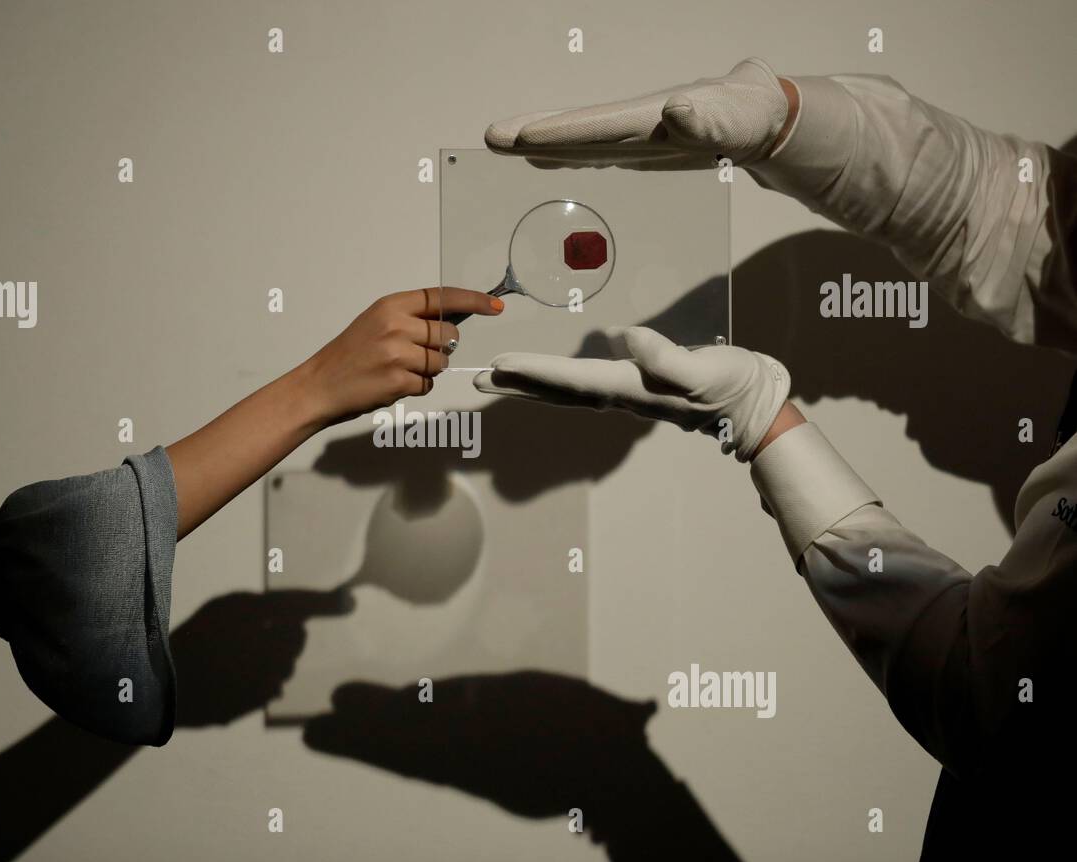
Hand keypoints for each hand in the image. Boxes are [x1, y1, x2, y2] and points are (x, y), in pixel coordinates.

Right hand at [297, 287, 501, 425]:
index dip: (473, 301)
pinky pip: (427, 385)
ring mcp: (398, 354)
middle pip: (448, 336)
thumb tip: (450, 322)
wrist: (319, 385)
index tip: (494, 305)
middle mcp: (396, 325)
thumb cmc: (348, 355)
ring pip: (440, 363)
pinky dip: (415, 388)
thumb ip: (410, 318)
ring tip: (396, 370)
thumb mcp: (375, 323)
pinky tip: (391, 383)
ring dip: (426, 371)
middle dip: (439, 349)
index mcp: (391, 306)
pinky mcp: (399, 381)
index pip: (442, 298)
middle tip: (412, 355)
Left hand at [473, 326, 789, 461]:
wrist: (755, 406)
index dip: (533, 371)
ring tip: (499, 378)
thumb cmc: (731, 384)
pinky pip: (584, 386)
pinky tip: (549, 377)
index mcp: (632, 388)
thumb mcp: (702, 369)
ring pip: (567, 391)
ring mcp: (628, 395)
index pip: (571, 380)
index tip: (499, 365)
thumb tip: (624, 340)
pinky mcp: (637, 389)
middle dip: (517, 384)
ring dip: (530, 385)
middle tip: (477, 381)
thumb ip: (664, 357)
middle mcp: (622, 395)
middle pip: (557, 392)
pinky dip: (557, 381)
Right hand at [489, 58, 1041, 331]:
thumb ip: (741, 115)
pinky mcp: (749, 156)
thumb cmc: (883, 154)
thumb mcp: (815, 129)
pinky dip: (632, 163)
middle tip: (502, 138)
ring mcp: (737, 130)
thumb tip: (675, 110)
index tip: (515, 136)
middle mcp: (726, 108)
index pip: (633, 119)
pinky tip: (618, 171)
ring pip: (643, 138)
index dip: (569, 131)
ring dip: (588, 147)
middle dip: (561, 134)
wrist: (933, 182)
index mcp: (729, 103)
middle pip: (626, 122)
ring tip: (538, 151)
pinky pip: (672, 158)